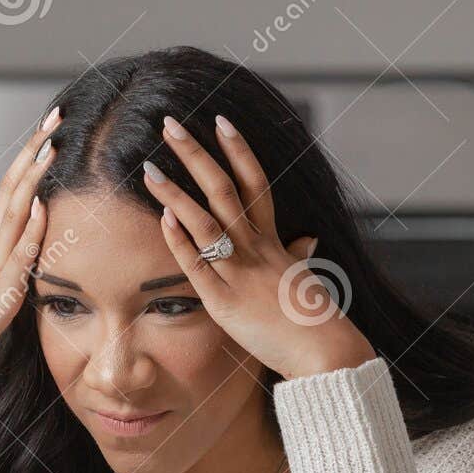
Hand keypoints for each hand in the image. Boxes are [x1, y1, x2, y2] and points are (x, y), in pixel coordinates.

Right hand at [0, 109, 59, 401]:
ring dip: (34, 177)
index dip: (29, 162)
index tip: (48, 133)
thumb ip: (5, 277)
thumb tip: (27, 266)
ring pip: (15, 213)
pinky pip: (17, 256)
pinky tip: (43, 206)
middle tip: (55, 116)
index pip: (11, 193)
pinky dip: (31, 229)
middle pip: (13, 189)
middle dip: (35, 151)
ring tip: (51, 144)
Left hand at [145, 113, 375, 381]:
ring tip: (149, 167)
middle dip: (196, 155)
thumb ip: (296, 257)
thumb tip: (306, 241)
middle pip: (225, 189)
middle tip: (170, 123)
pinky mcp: (224, 302)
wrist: (324, 352)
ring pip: (207, 222)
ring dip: (176, 193)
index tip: (220, 120)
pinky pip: (200, 266)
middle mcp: (256, 249)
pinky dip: (182, 241)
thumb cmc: (314, 320)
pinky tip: (164, 218)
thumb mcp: (304, 280)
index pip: (256, 183)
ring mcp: (240, 273)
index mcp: (274, 242)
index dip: (239, 150)